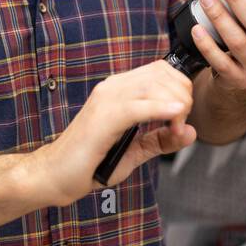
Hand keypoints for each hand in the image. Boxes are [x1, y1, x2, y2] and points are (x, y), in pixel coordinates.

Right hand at [30, 60, 195, 205]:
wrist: (54, 175)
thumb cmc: (90, 163)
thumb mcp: (135, 152)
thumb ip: (161, 140)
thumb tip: (192, 131)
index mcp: (120, 90)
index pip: (162, 71)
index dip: (181, 90)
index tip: (182, 120)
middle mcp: (113, 87)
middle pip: (163, 74)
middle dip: (183, 96)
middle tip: (180, 126)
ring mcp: (106, 99)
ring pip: (154, 86)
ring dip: (175, 105)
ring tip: (176, 128)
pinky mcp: (102, 118)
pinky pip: (137, 106)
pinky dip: (160, 108)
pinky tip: (175, 115)